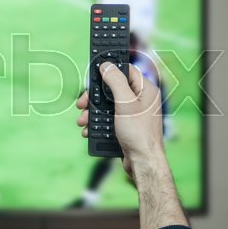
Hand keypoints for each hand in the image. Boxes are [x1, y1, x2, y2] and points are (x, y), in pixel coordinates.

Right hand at [76, 62, 165, 176]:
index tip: (94, 73)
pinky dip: (97, 123)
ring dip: (92, 112)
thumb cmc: (138, 134)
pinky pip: (109, 119)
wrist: (143, 163)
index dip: (109, 71)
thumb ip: (115, 82)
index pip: (126, 71)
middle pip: (112, 89)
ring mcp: (133, 114)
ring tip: (82, 120)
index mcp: (146, 90)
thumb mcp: (125, 104)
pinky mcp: (126, 126)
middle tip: (82, 103)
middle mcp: (140, 100)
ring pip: (108, 105)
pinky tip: (88, 130)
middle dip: (94, 97)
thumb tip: (106, 65)